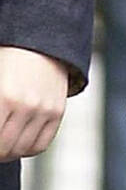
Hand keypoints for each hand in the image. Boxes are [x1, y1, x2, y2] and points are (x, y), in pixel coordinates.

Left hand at [0, 46, 67, 160]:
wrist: (40, 39)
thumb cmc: (8, 58)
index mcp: (4, 97)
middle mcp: (26, 106)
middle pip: (4, 148)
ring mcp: (44, 109)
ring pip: (22, 150)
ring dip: (9, 151)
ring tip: (4, 142)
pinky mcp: (57, 111)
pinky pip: (41, 144)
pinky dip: (28, 149)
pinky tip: (19, 141)